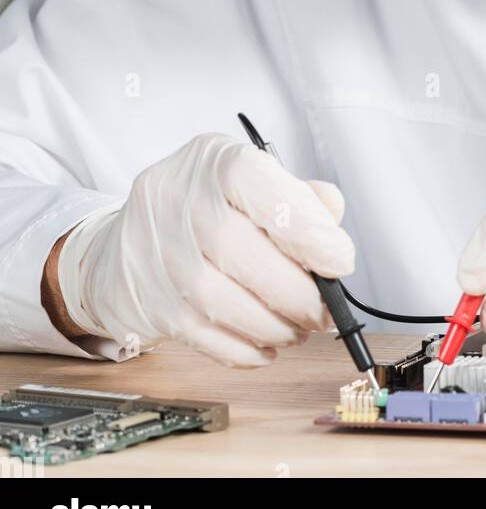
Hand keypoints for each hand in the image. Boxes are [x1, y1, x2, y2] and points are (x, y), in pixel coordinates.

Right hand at [56, 133, 354, 364]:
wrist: (122, 244)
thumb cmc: (205, 210)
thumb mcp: (252, 182)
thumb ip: (298, 196)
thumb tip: (332, 216)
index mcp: (212, 160)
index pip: (258, 183)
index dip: (306, 227)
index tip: (340, 262)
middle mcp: (175, 199)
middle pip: (240, 249)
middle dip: (296, 292)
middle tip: (324, 311)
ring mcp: (155, 252)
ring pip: (220, 301)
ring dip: (273, 325)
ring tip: (297, 328)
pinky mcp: (147, 302)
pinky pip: (201, 336)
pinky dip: (244, 348)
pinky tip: (266, 345)